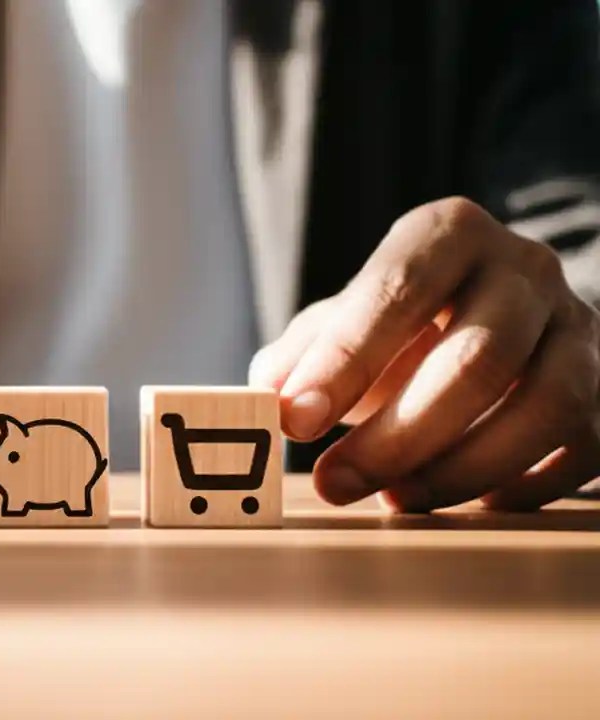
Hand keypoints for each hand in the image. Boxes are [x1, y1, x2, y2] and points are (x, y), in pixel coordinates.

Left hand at [251, 197, 599, 511]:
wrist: (483, 321)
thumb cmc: (395, 326)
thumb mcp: (337, 322)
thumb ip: (297, 356)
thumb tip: (270, 397)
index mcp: (448, 233)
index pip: (396, 289)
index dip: (344, 359)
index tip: (295, 420)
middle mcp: (524, 269)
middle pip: (478, 358)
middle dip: (398, 435)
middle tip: (335, 483)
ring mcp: (578, 328)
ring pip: (545, 407)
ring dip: (461, 469)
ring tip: (395, 501)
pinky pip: (584, 446)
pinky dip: (524, 486)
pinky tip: (466, 504)